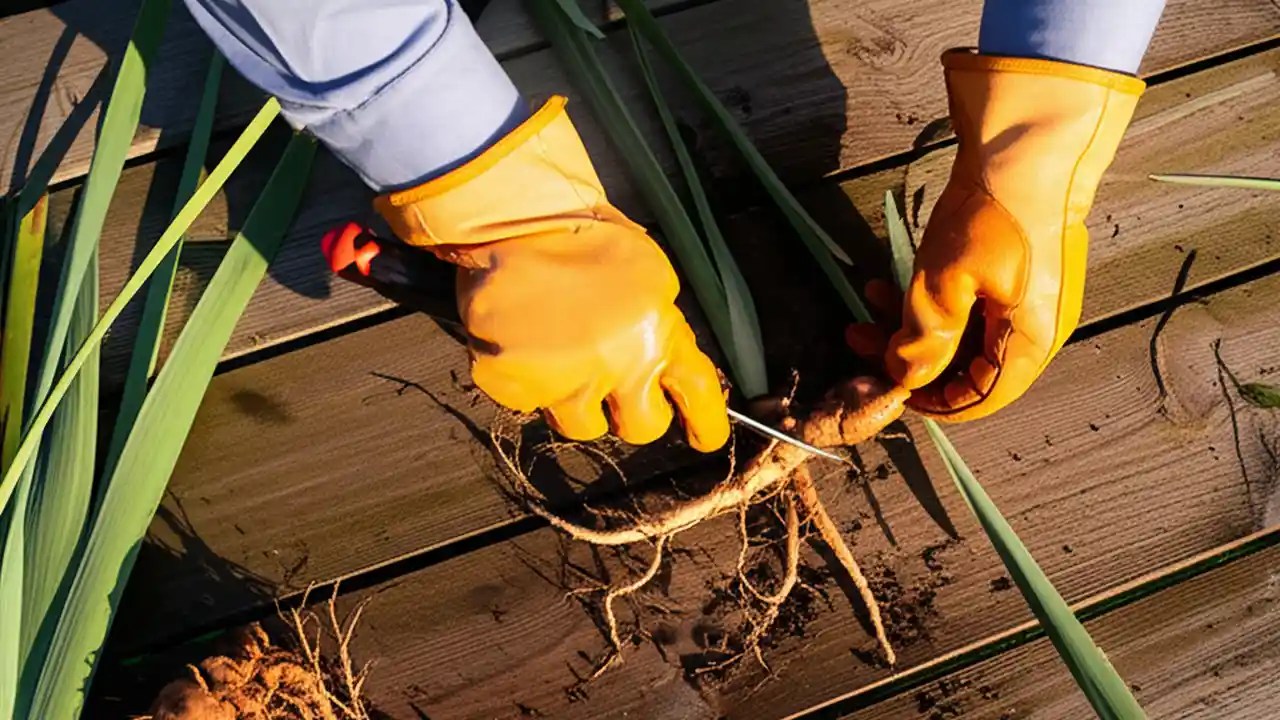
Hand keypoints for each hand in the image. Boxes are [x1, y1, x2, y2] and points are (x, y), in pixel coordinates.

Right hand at [372, 96, 729, 450]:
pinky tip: (525, 343)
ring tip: (561, 352)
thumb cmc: (584, 236)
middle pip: (642, 428)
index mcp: (658, 333)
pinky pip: (531, 404)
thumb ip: (662, 327)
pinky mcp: (516, 386)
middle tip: (613, 380)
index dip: (706, 424)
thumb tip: (667, 371)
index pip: (698, 393)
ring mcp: (564, 382)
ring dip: (577, 399)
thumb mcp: (647, 275)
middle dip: (631, 411)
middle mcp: (619, 366)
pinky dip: (529, 382)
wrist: (515, 219)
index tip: (705, 438)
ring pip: (582, 425)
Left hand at [867, 50, 1143, 421]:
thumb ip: (922, 340)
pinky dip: (927, 298)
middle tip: (857, 338)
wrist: (1029, 141)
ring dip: (909, 322)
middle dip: (906, 354)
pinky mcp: (1011, 267)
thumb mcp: (944, 285)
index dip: (927, 401)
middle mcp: (1032, 328)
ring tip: (864, 301)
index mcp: (1027, 344)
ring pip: (958, 330)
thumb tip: (903, 380)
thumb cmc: (992, 216)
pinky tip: (884, 281)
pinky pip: (966, 300)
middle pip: (964, 365)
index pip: (977, 400)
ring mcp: (1024, 296)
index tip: (882, 386)